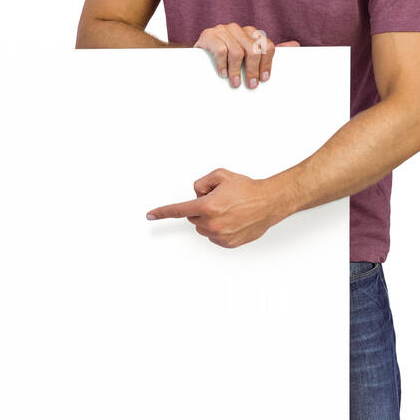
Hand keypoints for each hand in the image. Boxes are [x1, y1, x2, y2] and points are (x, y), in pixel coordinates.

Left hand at [145, 168, 289, 247]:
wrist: (269, 202)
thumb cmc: (248, 189)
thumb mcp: (220, 175)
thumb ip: (201, 183)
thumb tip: (196, 194)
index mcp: (208, 207)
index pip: (179, 210)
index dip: (162, 213)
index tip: (150, 215)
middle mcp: (212, 224)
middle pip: (193, 217)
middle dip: (201, 209)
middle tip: (218, 201)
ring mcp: (221, 235)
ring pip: (203, 228)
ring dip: (210, 219)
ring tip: (228, 210)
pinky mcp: (228, 243)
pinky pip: (214, 236)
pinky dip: (219, 229)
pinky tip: (232, 220)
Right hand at [193, 23, 298, 88]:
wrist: (197, 56)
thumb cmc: (226, 58)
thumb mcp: (247, 55)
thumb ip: (267, 51)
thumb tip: (295, 45)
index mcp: (249, 32)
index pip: (265, 45)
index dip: (267, 63)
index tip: (264, 78)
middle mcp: (236, 28)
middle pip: (253, 49)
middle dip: (253, 70)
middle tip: (251, 84)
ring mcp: (222, 30)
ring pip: (237, 51)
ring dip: (237, 71)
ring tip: (235, 83)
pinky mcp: (209, 35)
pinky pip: (221, 51)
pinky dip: (223, 65)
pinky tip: (223, 74)